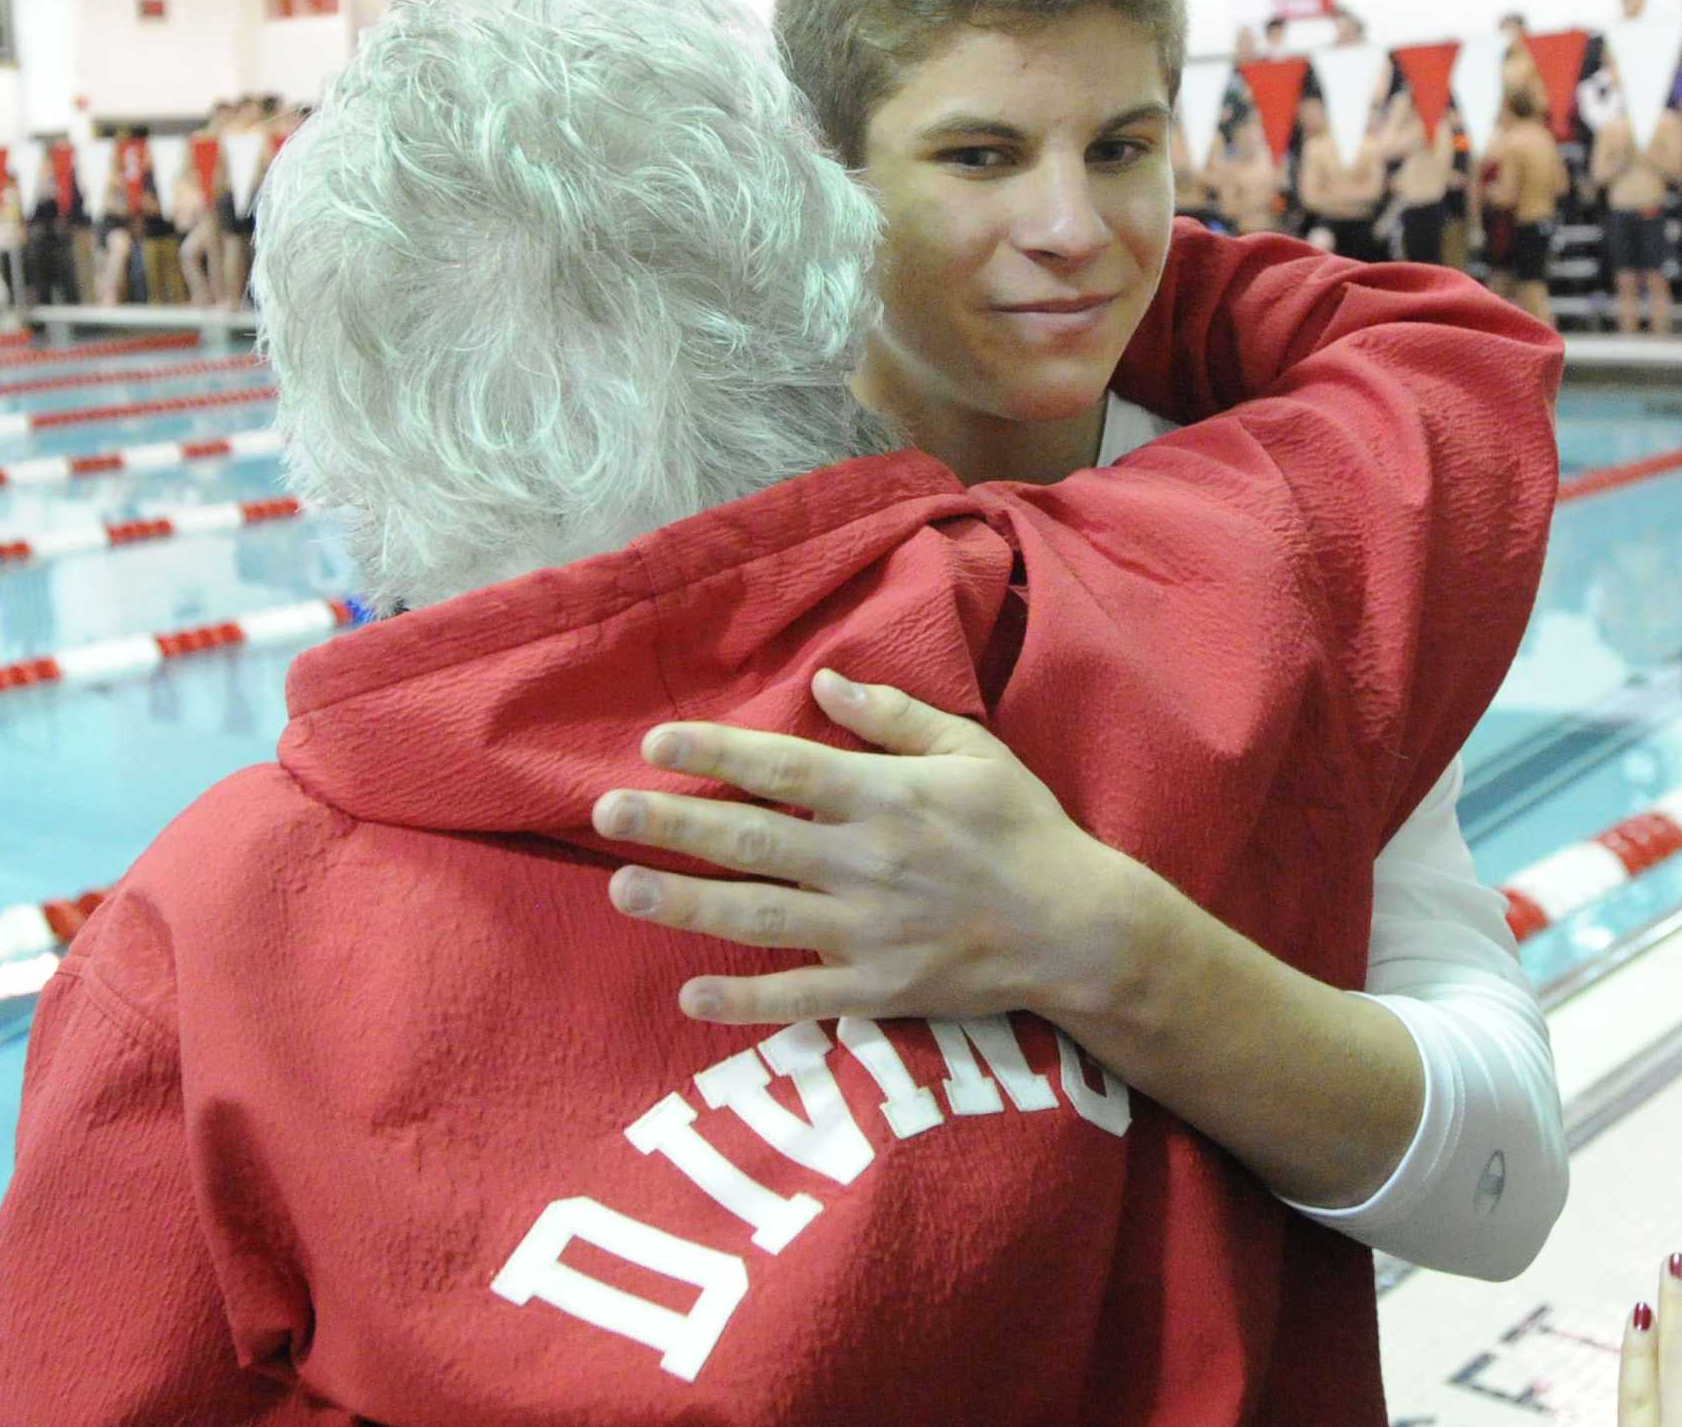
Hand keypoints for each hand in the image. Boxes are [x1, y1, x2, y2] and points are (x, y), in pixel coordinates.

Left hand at [592, 671, 1133, 1026]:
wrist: (1077, 929)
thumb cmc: (1024, 829)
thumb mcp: (973, 753)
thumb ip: (896, 717)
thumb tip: (823, 682)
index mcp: (885, 796)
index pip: (783, 770)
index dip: (715, 753)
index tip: (655, 741)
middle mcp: (865, 861)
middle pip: (751, 839)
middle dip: (673, 824)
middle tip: (605, 812)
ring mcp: (866, 930)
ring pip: (758, 915)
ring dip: (684, 903)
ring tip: (621, 888)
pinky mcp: (876, 987)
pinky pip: (798, 997)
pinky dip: (744, 999)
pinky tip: (691, 994)